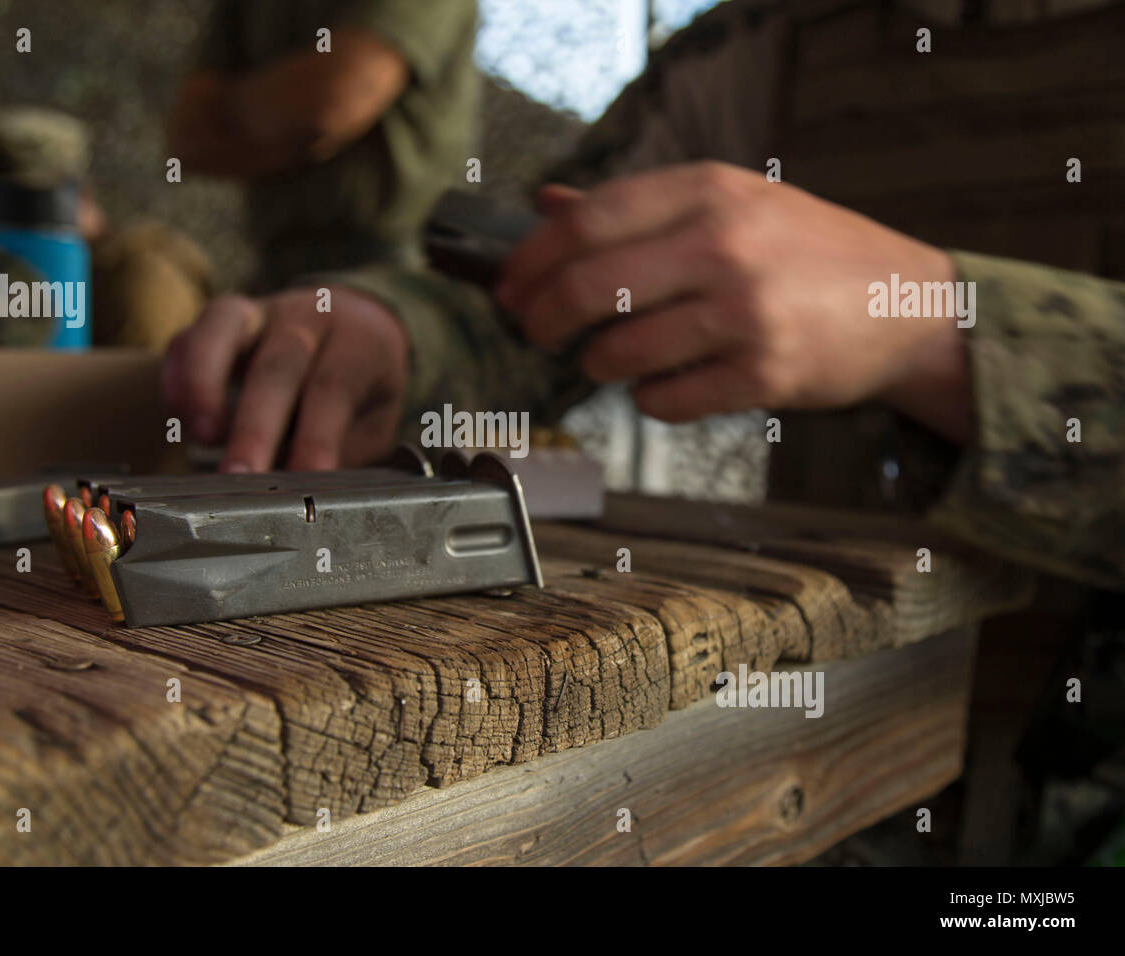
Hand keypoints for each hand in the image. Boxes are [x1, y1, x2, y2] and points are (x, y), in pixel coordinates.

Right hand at [162, 287, 408, 470]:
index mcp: (356, 342)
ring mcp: (261, 312)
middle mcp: (307, 318)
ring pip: (225, 328)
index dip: (318, 436)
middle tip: (241, 475)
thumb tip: (305, 493)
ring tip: (201, 436)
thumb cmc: (361, 388)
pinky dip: (178, 373)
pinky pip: (190, 334)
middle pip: (278, 365)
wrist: (354, 325)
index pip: (335, 388)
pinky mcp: (221, 321)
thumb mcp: (373, 419)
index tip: (306, 478)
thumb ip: (341, 450)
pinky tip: (177, 415)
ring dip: (206, 383)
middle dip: (256, 426)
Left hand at [496, 162, 972, 443]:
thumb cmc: (812, 253)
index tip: (508, 284)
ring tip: (607, 358)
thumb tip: (549, 208)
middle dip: (540, 317)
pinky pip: (665, 400)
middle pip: (587, 285)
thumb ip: (641, 206)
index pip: (587, 221)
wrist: (910, 306)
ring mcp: (745, 311)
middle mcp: (725, 243)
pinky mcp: (763, 373)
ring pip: (620, 351)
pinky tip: (663, 384)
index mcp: (711, 190)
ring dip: (596, 364)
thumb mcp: (734, 203)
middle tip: (533, 332)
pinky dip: (648, 399)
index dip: (531, 259)